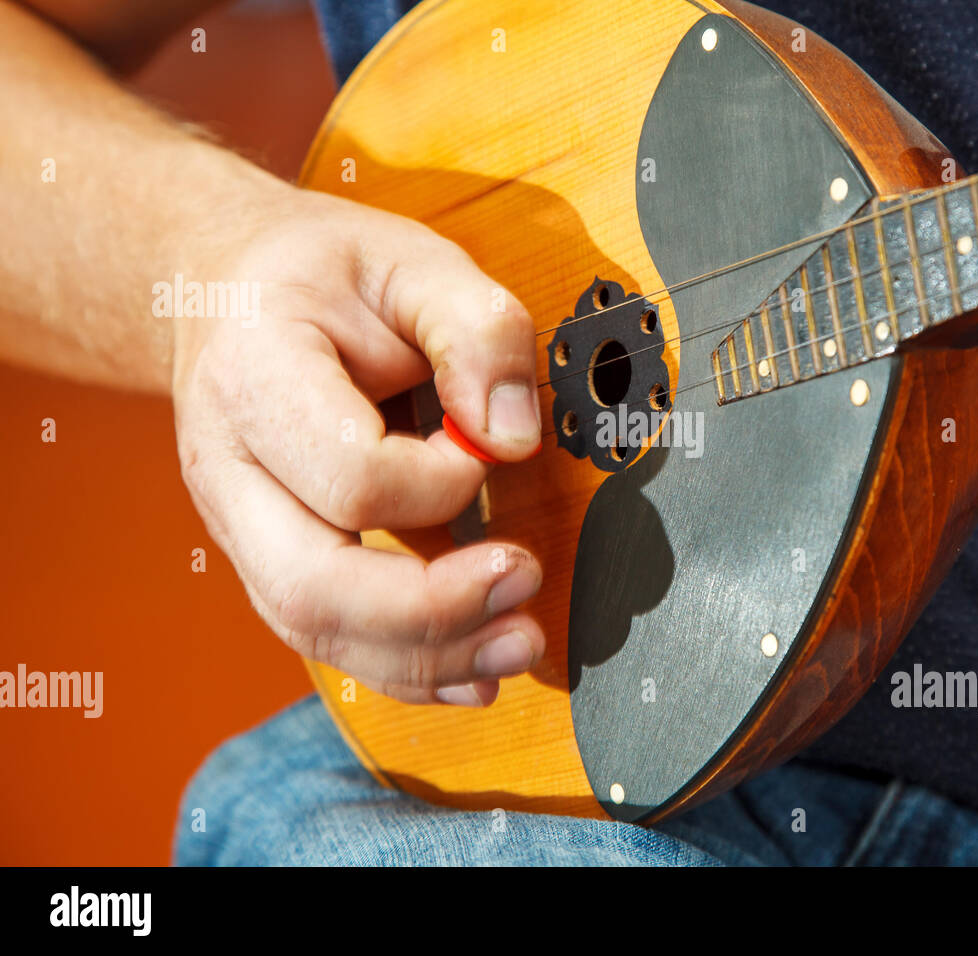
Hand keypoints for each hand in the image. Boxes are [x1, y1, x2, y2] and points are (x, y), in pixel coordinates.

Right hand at [170, 187, 545, 705]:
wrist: (226, 289)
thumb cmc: (319, 274)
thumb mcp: (411, 260)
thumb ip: (475, 331)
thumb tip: (513, 438)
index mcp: (255, 377)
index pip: (350, 476)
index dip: (440, 482)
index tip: (486, 450)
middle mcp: (228, 469)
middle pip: (314, 587)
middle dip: (434, 610)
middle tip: (524, 581)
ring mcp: (238, 526)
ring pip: (316, 632)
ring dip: (428, 657)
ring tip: (518, 643)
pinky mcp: (267, 557)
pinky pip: (326, 638)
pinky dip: (405, 668)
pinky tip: (473, 672)